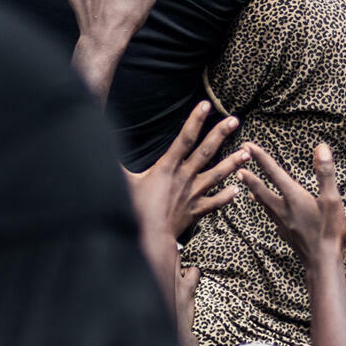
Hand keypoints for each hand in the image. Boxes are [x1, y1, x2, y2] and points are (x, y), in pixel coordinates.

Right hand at [125, 102, 244, 245]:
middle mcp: (184, 178)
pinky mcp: (195, 212)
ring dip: (232, 163)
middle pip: (206, 152)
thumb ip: (115, 165)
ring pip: (217, 175)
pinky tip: (237, 189)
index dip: (195, 120)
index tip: (206, 105)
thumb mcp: (122, 183)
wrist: (148, 240)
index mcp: (167, 167)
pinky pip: (214, 203)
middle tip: (235, 120)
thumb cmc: (133, 211)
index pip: (184, 138)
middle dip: (221, 134)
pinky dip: (226, 196)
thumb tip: (99, 146)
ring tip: (246, 153)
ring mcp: (192, 195)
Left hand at [235, 141, 345, 267]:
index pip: (274, 173)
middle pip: (260, 189)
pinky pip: (269, 214)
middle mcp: (283, 209)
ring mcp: (282, 223)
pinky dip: (263, 205)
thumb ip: (325, 173)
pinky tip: (268, 208)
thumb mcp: (332, 200)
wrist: (322, 264)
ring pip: (262, 203)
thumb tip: (321, 148)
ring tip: (244, 183)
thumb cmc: (329, 232)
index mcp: (294, 197)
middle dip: (249, 174)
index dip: (261, 158)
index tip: (247, 146)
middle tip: (236, 163)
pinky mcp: (284, 233)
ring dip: (253, 190)